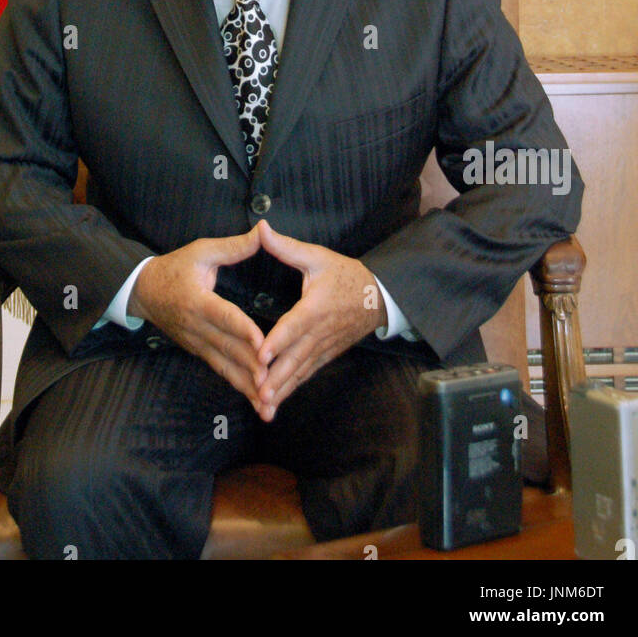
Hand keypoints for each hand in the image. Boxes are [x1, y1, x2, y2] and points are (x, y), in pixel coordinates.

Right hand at [129, 226, 267, 407]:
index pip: (223, 316)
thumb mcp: (201, 251)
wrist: (143, 291)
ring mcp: (195, 342)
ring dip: (246, 384)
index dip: (242, 330)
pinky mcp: (198, 351)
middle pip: (226, 348)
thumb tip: (262, 233)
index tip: (262, 343)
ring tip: (267, 402)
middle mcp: (196, 326)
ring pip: (224, 366)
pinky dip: (237, 385)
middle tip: (274, 382)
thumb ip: (233, 247)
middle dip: (250, 366)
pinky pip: (220, 369)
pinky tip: (255, 398)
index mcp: (197, 300)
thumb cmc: (175, 267)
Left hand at [253, 220, 387, 421]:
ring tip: (264, 407)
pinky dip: (292, 389)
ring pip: (300, 371)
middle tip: (259, 394)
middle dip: (277, 378)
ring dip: (283, 390)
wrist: (378, 297)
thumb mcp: (317, 256)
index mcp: (315, 307)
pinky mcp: (325, 356)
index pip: (294, 325)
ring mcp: (323, 347)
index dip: (278, 341)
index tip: (262, 356)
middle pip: (296, 357)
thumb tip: (261, 229)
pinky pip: (306, 374)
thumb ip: (286, 247)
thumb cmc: (344, 275)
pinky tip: (276, 402)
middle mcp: (319, 332)